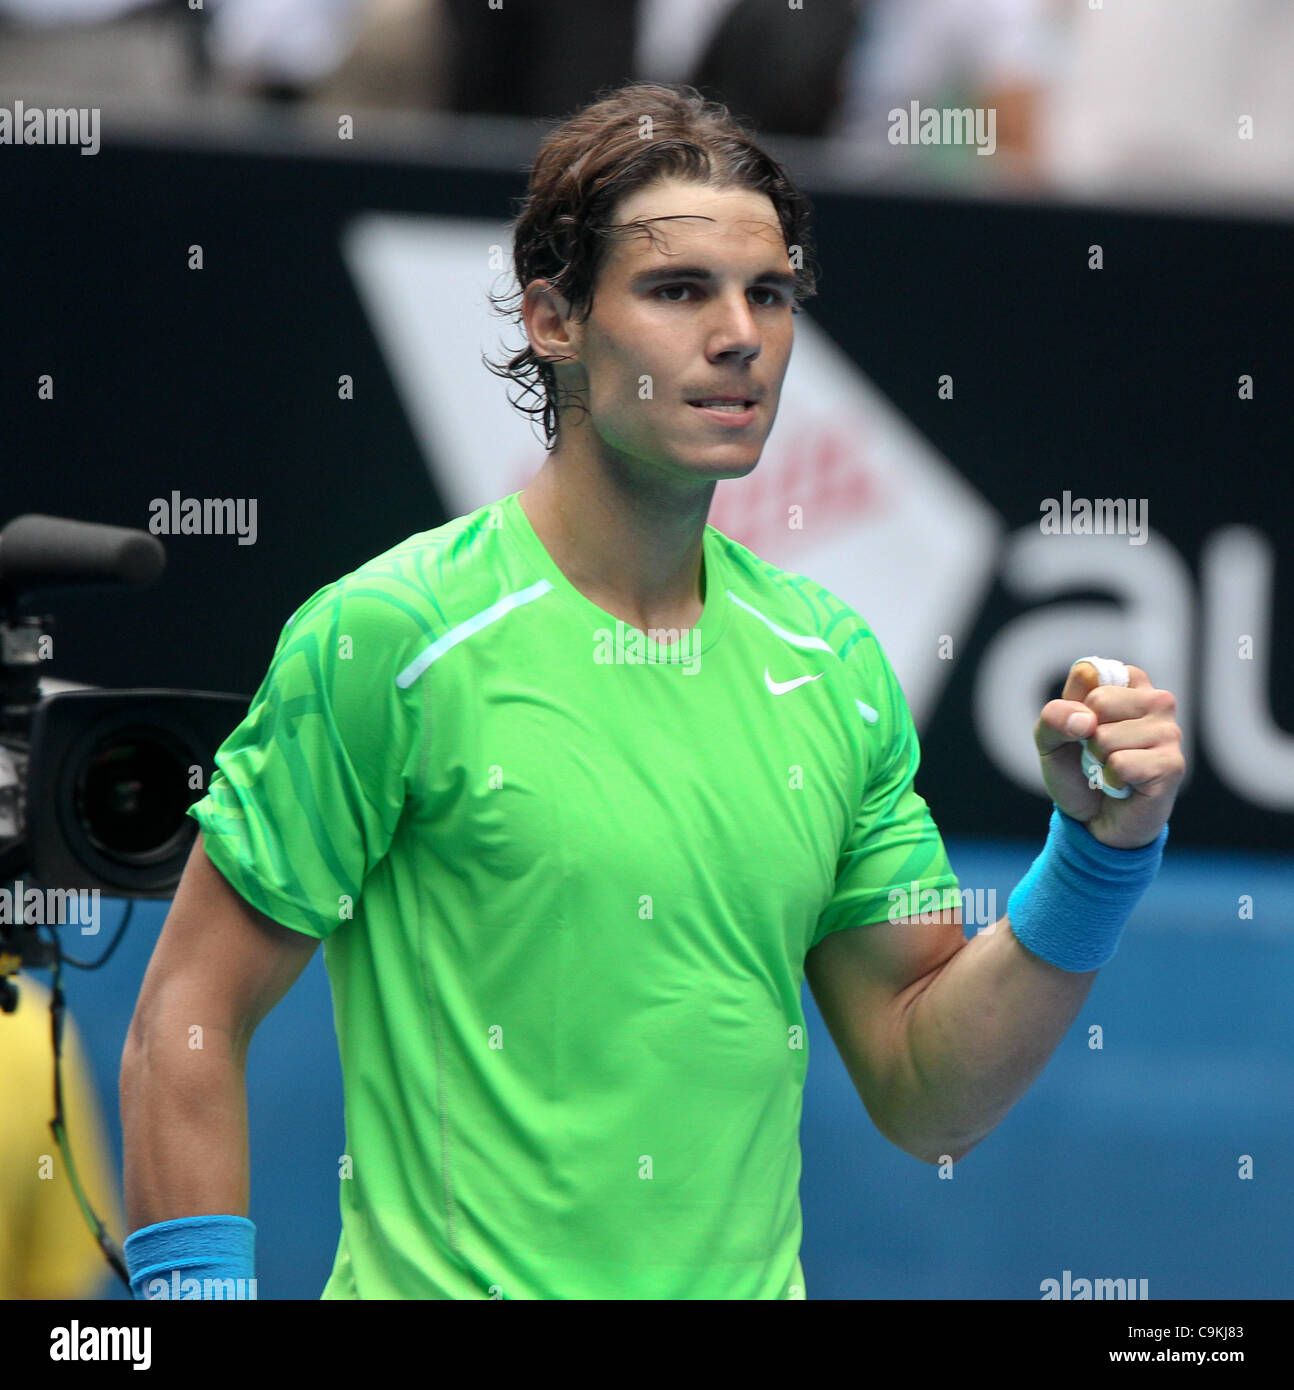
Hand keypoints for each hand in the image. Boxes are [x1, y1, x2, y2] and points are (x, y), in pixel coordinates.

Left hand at [1034, 663, 1185, 848]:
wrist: (1093, 821)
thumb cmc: (1077, 771)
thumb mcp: (1049, 738)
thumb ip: (1054, 716)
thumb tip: (1085, 721)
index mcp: (1130, 682)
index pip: (1088, 672)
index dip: (1072, 707)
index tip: (1081, 727)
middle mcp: (1157, 700)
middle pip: (1098, 701)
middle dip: (1084, 736)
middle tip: (1097, 754)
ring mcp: (1169, 732)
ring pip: (1106, 736)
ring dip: (1097, 761)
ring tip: (1110, 770)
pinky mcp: (1172, 764)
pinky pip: (1120, 764)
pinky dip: (1109, 780)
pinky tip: (1123, 786)